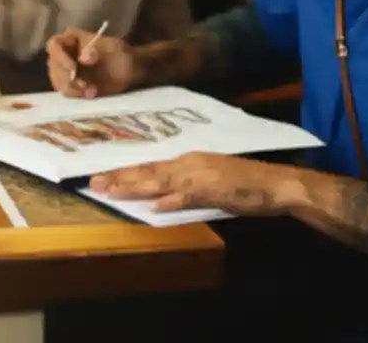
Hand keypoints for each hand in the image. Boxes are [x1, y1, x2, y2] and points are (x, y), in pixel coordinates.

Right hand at [46, 28, 137, 97]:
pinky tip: (91, 94)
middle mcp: (63, 54)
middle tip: (83, 85)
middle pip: (54, 66)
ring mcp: (65, 72)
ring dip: (73, 89)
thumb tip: (84, 58)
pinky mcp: (71, 86)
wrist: (130, 71)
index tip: (71, 67)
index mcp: (70, 39)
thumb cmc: (120, 53)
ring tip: (92, 91)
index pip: (55, 45)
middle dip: (67, 78)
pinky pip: (67, 93)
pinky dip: (77, 95)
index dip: (59, 56)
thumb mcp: (113, 48)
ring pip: (58, 82)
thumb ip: (98, 51)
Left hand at [91, 153, 297, 216]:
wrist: (273, 183)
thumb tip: (160, 197)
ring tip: (110, 191)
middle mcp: (188, 164)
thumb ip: (184, 187)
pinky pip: (186, 197)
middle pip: (147, 171)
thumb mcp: (208, 180)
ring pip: (159, 181)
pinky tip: (154, 206)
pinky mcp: (211, 190)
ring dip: (133, 187)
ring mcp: (199, 176)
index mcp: (187, 161)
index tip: (103, 176)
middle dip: (119, 178)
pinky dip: (170, 202)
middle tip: (93, 183)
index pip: (150, 166)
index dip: (125, 172)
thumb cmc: (243, 184)